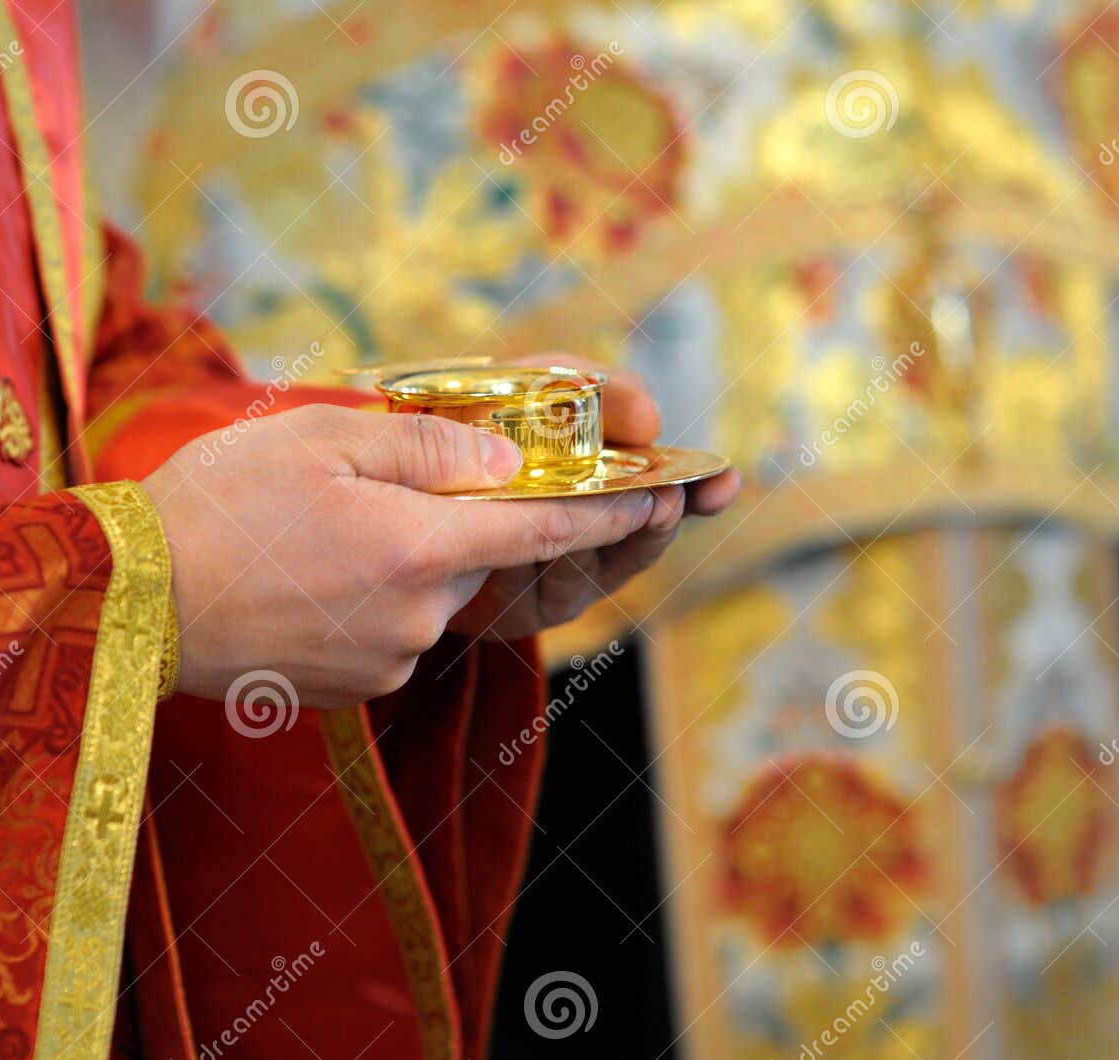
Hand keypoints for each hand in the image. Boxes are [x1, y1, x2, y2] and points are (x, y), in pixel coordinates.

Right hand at [140, 404, 660, 706]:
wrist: (131, 606)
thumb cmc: (217, 506)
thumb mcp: (320, 439)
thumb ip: (426, 448)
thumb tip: (503, 465)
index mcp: (420, 546)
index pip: (544, 530)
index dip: (613, 514)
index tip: (667, 498)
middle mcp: (419, 616)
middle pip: (474, 558)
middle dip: (447, 522)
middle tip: (366, 493)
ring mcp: (388, 662)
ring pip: (428, 593)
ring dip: (398, 559)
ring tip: (308, 535)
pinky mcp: (356, 691)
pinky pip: (391, 632)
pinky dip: (367, 599)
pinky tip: (300, 579)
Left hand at [447, 353, 741, 639]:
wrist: (394, 481)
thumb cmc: (469, 424)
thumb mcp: (528, 388)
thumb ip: (586, 386)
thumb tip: (650, 416)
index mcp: (611, 492)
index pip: (670, 492)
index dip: (701, 489)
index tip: (724, 483)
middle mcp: (591, 543)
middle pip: (637, 540)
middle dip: (650, 519)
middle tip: (664, 499)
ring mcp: (553, 581)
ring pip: (587, 567)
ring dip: (591, 540)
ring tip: (574, 516)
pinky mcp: (511, 613)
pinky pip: (534, 588)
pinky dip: (537, 562)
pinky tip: (534, 541)